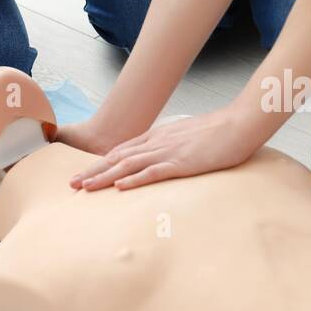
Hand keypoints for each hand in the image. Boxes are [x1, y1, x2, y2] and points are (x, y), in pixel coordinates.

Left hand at [68, 105, 262, 190]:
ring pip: (128, 165)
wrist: (239, 124)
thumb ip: (173, 147)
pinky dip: (134, 179)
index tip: (84, 173)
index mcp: (159, 137)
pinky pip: (153, 172)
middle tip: (71, 184)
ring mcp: (169, 152)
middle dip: (92, 170)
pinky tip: (119, 186)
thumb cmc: (218, 132)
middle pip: (117, 157)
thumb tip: (166, 158)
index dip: (101, 163)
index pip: (122, 151)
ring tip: (85, 187)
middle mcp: (158, 143)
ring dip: (104, 176)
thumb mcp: (189, 138)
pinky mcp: (182, 163)